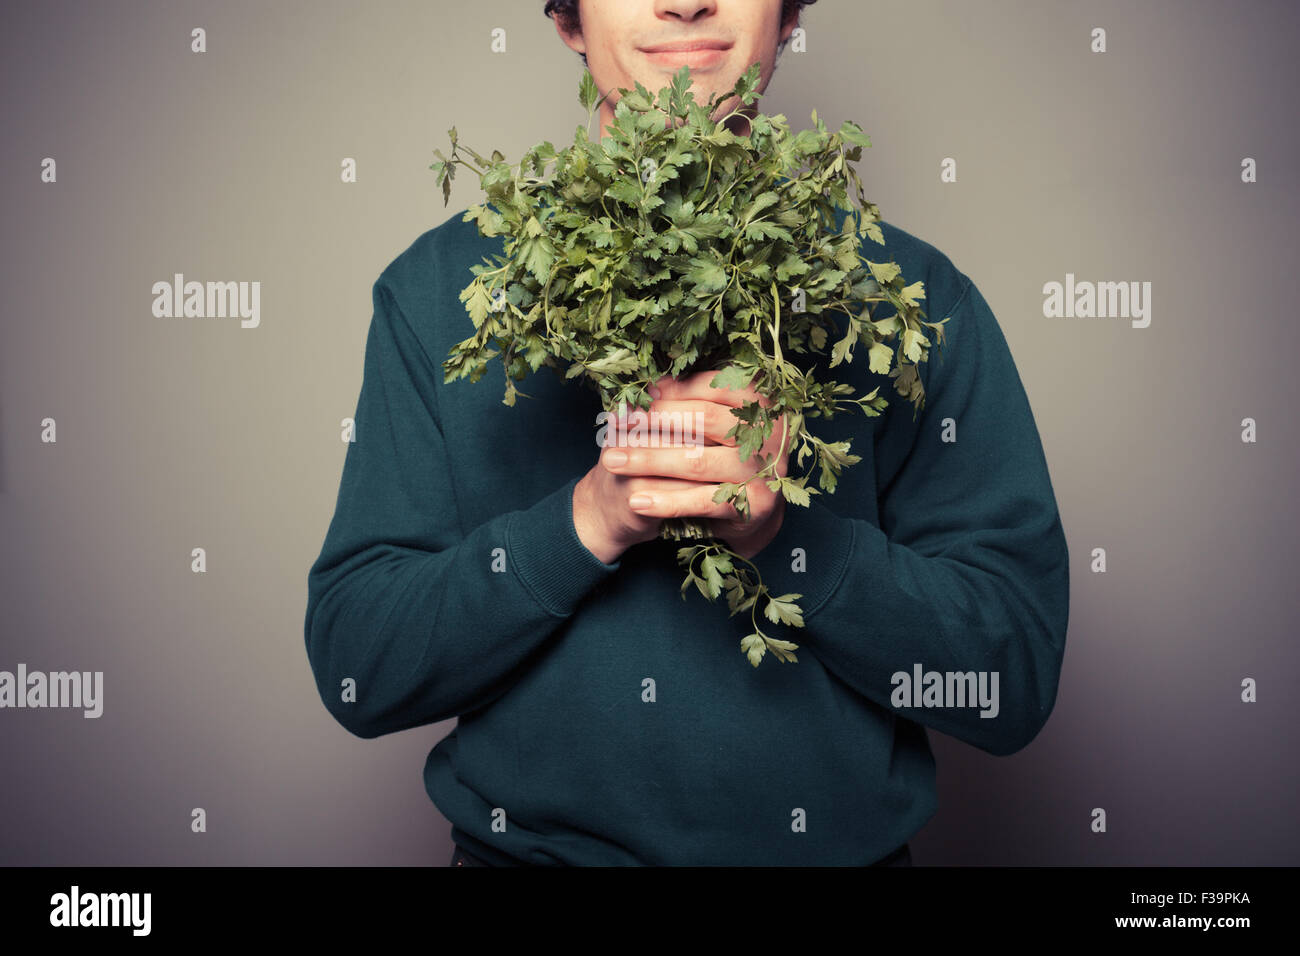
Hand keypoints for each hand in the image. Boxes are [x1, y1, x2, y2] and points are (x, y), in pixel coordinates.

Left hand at [571, 368, 791, 562]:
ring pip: (699, 461)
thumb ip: (688, 401)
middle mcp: (767, 431)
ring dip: (651, 460)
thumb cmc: (724, 452)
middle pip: (704, 419)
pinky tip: (636, 500)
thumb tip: (644, 386)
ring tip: (612, 461)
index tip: (636, 395)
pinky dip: (668, 502)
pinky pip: (704, 502)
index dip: (671, 390)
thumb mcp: (713, 422)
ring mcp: (764, 469)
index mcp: (760, 400)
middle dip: (655, 420)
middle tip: (617, 423)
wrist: (754, 506)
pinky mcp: (757, 504)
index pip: (712, 385)